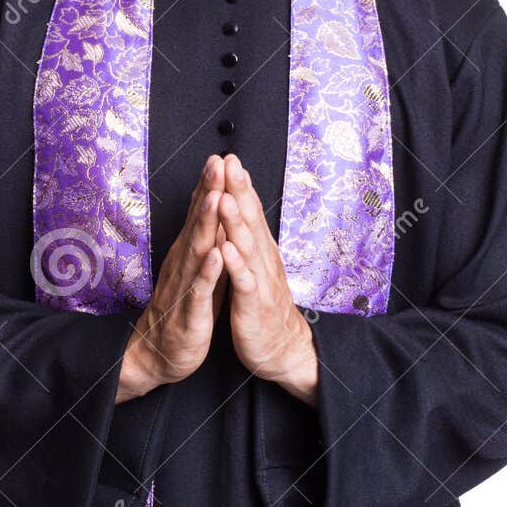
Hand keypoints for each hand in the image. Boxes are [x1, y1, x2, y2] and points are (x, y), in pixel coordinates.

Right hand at [116, 154, 227, 399]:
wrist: (159, 353)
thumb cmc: (183, 308)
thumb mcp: (196, 270)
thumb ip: (204, 241)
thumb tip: (215, 211)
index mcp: (188, 254)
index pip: (199, 215)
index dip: (208, 186)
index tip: (219, 158)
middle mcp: (183, 265)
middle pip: (197, 223)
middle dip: (208, 192)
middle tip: (217, 163)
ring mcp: (184, 287)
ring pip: (196, 250)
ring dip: (205, 223)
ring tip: (216, 197)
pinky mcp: (190, 312)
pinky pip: (199, 290)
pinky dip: (208, 272)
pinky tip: (216, 254)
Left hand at [217, 153, 318, 403]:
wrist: (281, 349)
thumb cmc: (263, 305)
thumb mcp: (256, 267)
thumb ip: (249, 239)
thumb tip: (240, 210)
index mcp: (260, 251)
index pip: (249, 211)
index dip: (239, 185)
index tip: (228, 158)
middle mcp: (263, 260)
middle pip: (250, 220)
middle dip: (239, 190)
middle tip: (230, 163)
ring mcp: (260, 281)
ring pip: (247, 246)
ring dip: (235, 221)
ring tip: (224, 197)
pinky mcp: (254, 305)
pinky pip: (244, 283)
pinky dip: (235, 265)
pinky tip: (226, 249)